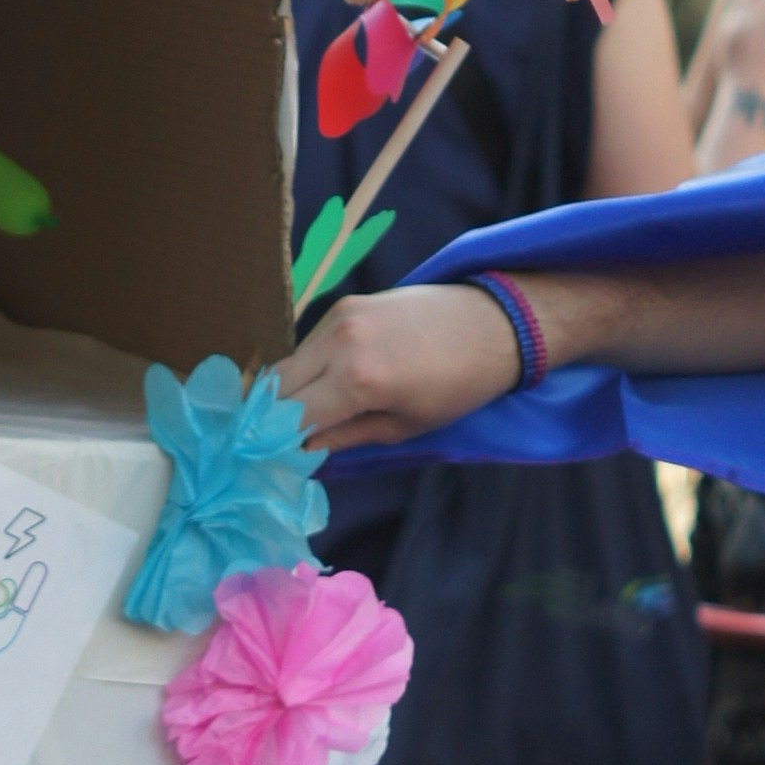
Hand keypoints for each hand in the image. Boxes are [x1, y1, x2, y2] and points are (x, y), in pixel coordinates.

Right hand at [278, 281, 519, 453]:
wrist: (493, 323)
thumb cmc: (458, 386)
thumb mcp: (405, 425)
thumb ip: (346, 437)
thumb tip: (303, 450)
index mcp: (357, 380)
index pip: (290, 418)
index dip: (278, 444)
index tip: (277, 461)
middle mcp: (337, 343)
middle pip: (274, 386)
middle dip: (271, 417)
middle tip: (279, 440)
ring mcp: (337, 317)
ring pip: (287, 362)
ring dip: (287, 391)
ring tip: (303, 415)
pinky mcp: (343, 304)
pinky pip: (308, 343)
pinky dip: (307, 368)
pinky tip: (325, 385)